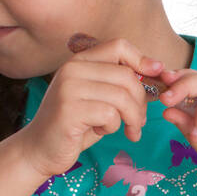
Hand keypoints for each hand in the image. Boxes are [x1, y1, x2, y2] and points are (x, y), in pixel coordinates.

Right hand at [17, 36, 163, 176]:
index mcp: (78, 61)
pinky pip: (110, 115)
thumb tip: (158, 69)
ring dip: (132, 118)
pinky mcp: (69, 110)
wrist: (39, 149)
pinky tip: (101, 131)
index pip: (119, 46)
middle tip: (139, 121)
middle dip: (141, 102)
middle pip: (127, 76)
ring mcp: (68, 88)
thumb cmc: (74, 125)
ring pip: (122, 97)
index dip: (142, 60)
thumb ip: (118, 82)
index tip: (156, 77)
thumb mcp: (97, 96)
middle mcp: (72, 69)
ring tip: (129, 130)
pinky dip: (113, 127)